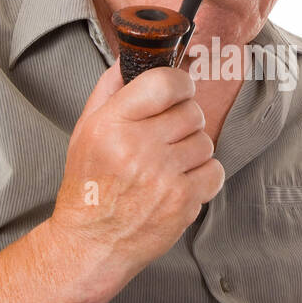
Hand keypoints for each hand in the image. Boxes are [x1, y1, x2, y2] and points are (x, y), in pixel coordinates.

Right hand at [48, 63, 225, 300]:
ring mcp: (163, 176)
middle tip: (166, 137)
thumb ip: (110, 90)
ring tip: (167, 165)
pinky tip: (179, 183)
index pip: (165, 82)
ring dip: (192, 151)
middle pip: (191, 111)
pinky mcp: (183, 201)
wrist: (92, 243)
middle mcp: (137, 147)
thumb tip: (132, 59)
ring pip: (205, 141)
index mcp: (112, 124)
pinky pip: (215, 170)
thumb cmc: (89, 185)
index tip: (179, 91)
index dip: (180, 83)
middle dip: (184, 120)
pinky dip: (203, 176)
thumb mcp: (86, 130)